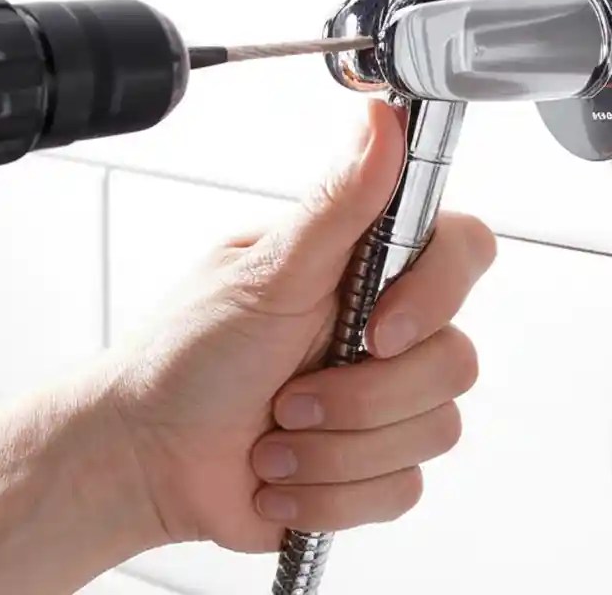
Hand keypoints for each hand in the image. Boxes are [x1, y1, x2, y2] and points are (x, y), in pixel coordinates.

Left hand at [108, 99, 496, 552]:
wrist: (148, 458)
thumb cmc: (187, 357)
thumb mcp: (263, 273)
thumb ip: (337, 204)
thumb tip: (381, 120)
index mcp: (364, 269)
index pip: (463, 252)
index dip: (436, 296)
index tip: (375, 330)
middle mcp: (386, 331)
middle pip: (456, 362)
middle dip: (359, 396)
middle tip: (288, 395)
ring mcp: (384, 403)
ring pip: (432, 432)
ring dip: (334, 450)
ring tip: (272, 438)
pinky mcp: (375, 467)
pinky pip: (402, 489)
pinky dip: (329, 492)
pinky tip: (280, 477)